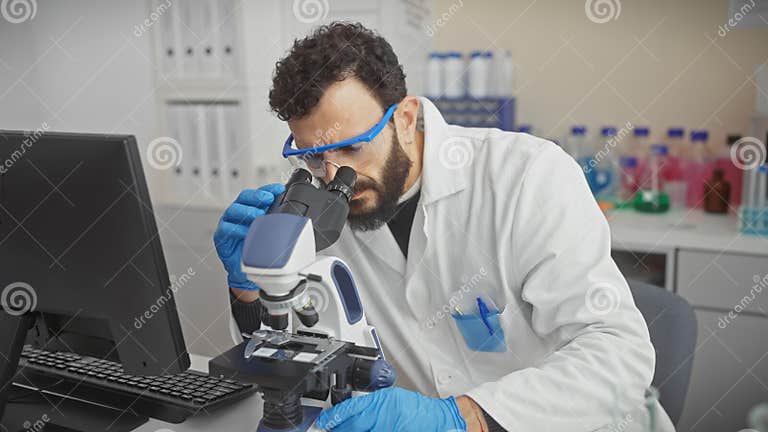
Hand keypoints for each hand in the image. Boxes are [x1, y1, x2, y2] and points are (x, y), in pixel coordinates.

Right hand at [214, 183, 284, 289]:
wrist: (246, 269)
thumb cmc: (256, 248)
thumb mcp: (270, 233)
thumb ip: (278, 223)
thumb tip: (295, 218)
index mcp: (252, 209)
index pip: (259, 194)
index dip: (268, 189)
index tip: (279, 189)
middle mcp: (239, 214)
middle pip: (245, 197)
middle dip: (257, 196)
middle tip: (267, 198)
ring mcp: (229, 223)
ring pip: (233, 210)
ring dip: (246, 211)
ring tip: (256, 214)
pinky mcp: (221, 237)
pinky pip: (226, 229)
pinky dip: (236, 229)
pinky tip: (246, 232)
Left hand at [315, 387, 466, 431]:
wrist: (435, 420)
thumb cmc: (415, 409)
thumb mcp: (389, 397)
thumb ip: (369, 404)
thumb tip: (350, 411)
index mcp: (379, 403)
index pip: (349, 410)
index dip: (333, 417)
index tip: (324, 422)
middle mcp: (380, 419)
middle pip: (350, 427)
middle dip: (338, 429)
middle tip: (330, 429)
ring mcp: (383, 431)